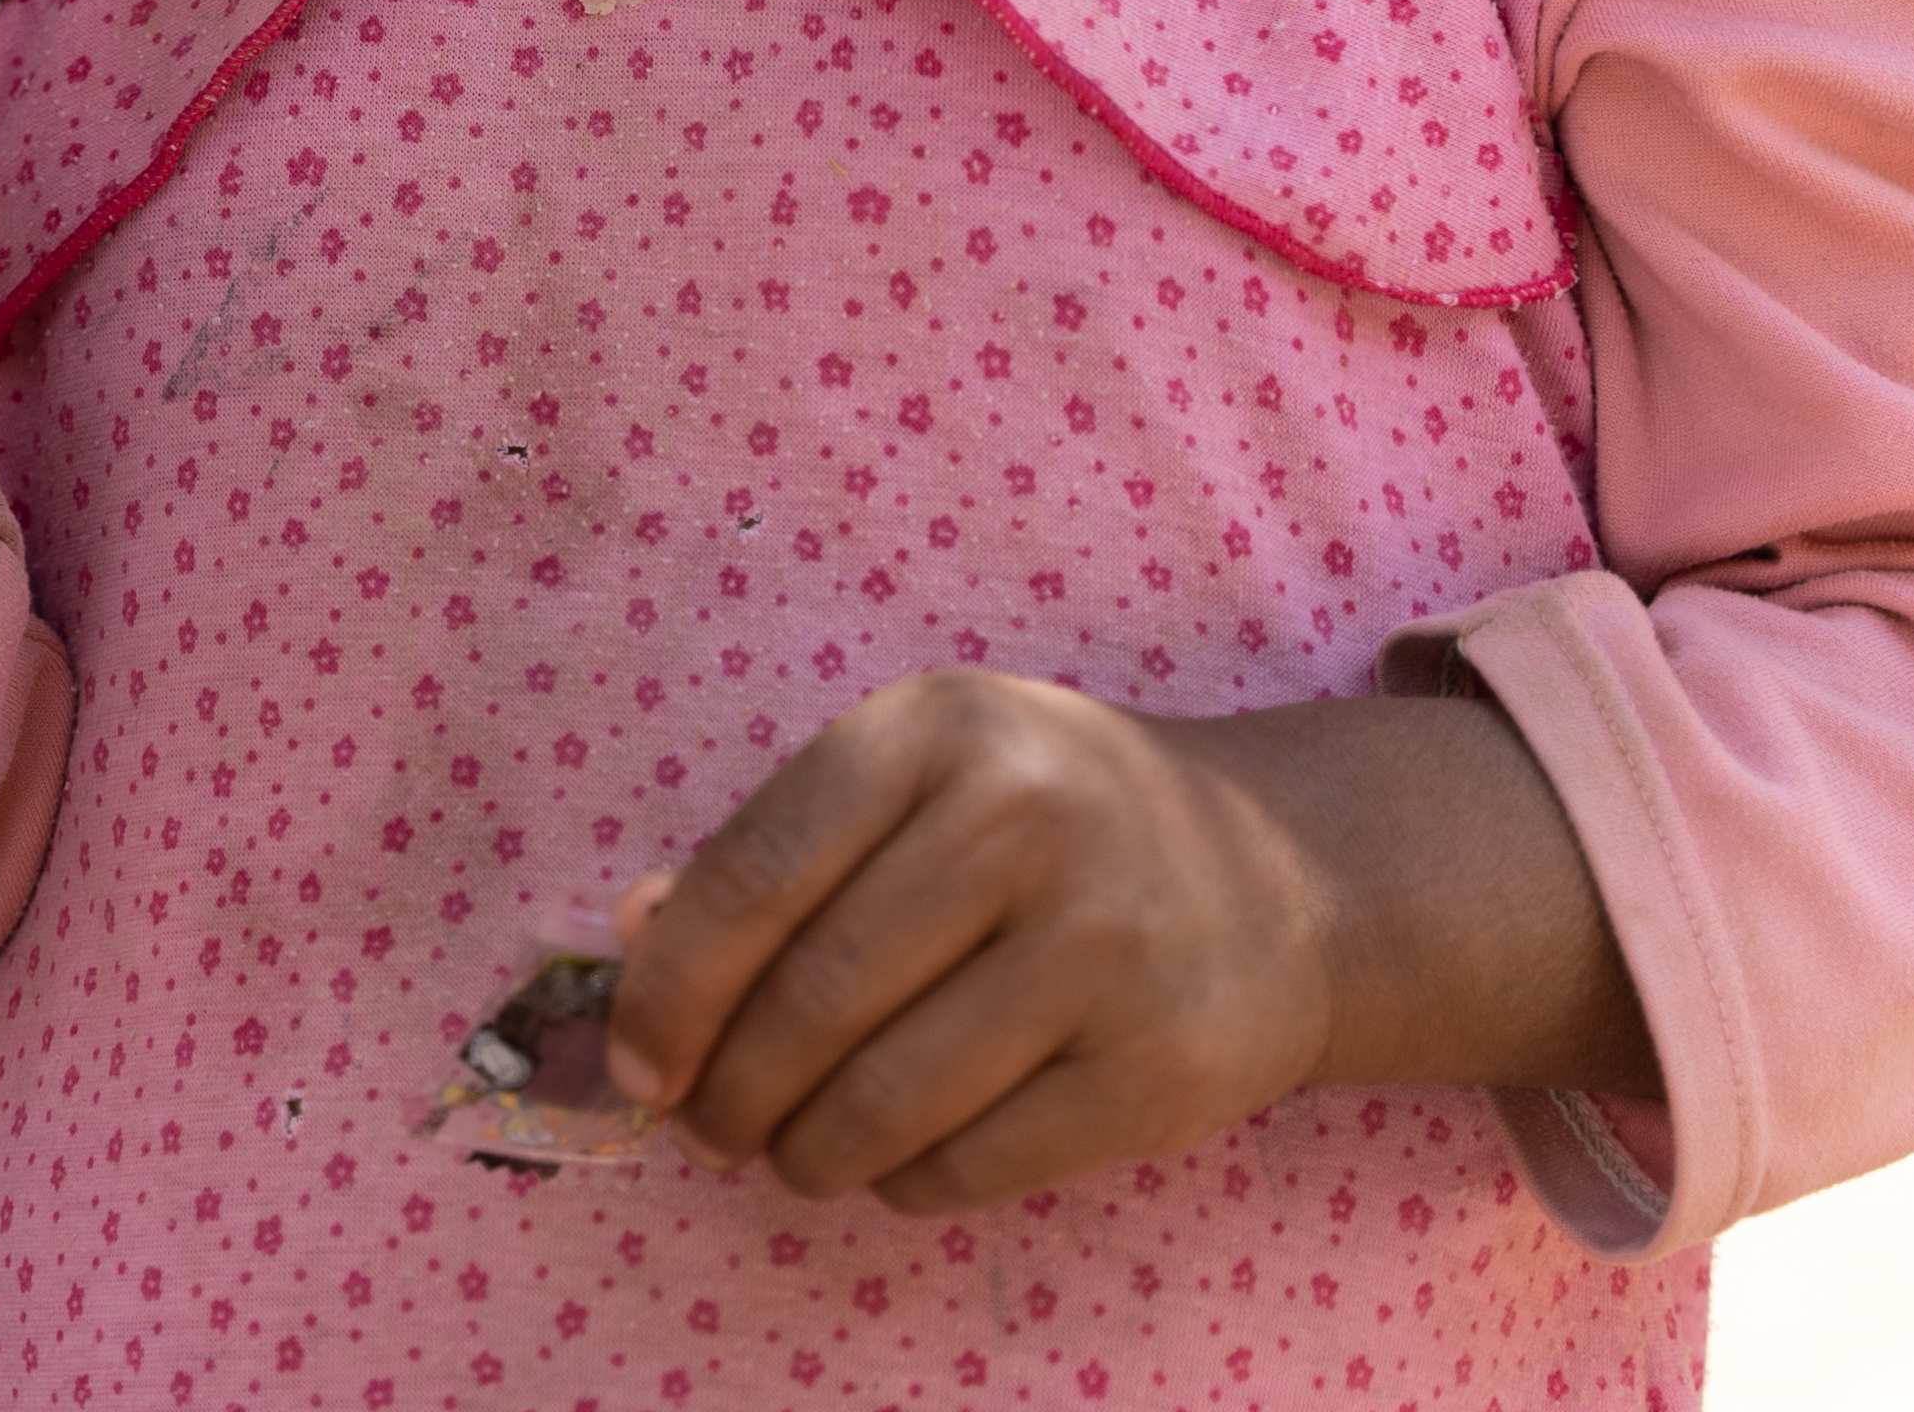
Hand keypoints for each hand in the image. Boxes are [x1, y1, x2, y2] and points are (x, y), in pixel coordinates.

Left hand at [597, 674, 1650, 1212]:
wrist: (1279, 873)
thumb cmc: (1044, 821)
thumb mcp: (914, 777)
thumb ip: (774, 847)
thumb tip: (634, 936)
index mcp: (935, 731)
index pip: (753, 877)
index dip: (670, 990)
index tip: (636, 1063)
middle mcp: (1026, 823)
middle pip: (812, 1003)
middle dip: (729, 1092)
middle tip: (708, 1125)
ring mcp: (1105, 949)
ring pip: (885, 1101)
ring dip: (803, 1152)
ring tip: (787, 1151)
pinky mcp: (1158, 1069)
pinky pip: (973, 1163)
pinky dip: (902, 1181)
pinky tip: (892, 1159)